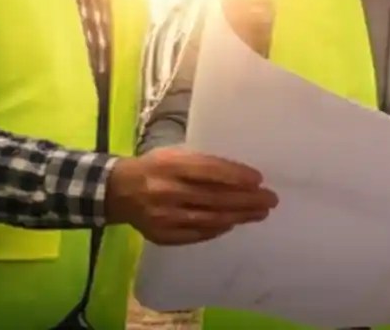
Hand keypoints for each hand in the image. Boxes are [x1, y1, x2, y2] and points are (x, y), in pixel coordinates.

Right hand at [106, 146, 277, 244]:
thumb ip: (204, 163)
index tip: (259, 180)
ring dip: (238, 217)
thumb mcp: (176, 154)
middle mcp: (167, 191)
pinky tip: (232, 224)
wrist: (118, 190)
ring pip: (209, 219)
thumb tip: (240, 177)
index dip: (236, 177)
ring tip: (259, 213)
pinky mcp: (161, 235)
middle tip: (270, 200)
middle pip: (215, 198)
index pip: (210, 172)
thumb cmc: (155, 166)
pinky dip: (217, 229)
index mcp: (171, 166)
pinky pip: (196, 234)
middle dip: (247, 200)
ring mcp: (164, 216)